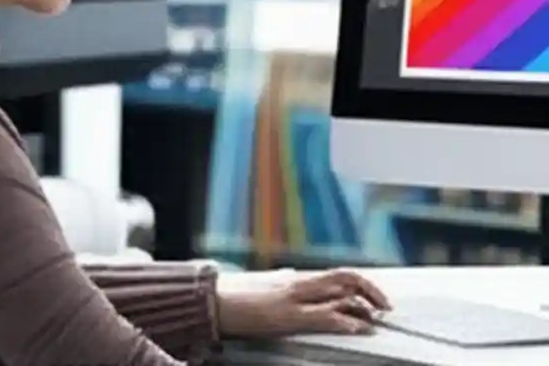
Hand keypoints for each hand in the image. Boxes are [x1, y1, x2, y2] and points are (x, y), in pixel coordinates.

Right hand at [215, 268, 392, 337]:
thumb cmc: (238, 299)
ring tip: (376, 319)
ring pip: (339, 296)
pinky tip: (358, 328)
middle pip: (345, 279)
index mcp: (295, 279)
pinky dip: (346, 322)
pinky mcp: (289, 317)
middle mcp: (299, 285)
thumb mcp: (268, 288)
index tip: (375, 297)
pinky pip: (325, 317)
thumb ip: (287, 286)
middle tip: (385, 307)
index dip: (362, 283)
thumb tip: (297, 283)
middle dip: (372, 292)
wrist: (217, 304)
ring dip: (363, 308)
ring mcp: (295, 300)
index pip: (337, 274)